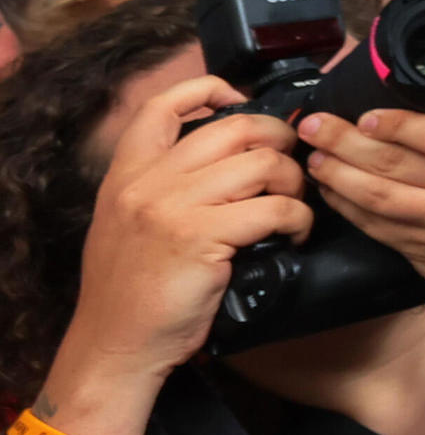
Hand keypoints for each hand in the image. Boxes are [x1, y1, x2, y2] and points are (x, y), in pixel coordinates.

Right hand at [61, 72, 311, 387]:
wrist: (116, 346)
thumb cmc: (132, 290)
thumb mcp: (125, 223)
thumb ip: (161, 185)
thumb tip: (224, 156)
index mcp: (126, 174)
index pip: (160, 106)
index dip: (207, 88)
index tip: (240, 99)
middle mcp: (146, 183)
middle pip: (233, 127)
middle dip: (277, 138)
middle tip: (291, 163)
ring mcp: (173, 208)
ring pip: (262, 163)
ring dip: (294, 181)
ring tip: (296, 204)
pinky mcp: (203, 237)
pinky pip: (275, 208)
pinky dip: (299, 218)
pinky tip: (296, 233)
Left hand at [299, 87, 424, 296]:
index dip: (397, 125)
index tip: (364, 114)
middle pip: (398, 165)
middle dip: (346, 143)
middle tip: (313, 125)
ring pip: (380, 199)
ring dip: (338, 176)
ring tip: (313, 156)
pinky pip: (379, 229)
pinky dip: (348, 208)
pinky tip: (331, 189)